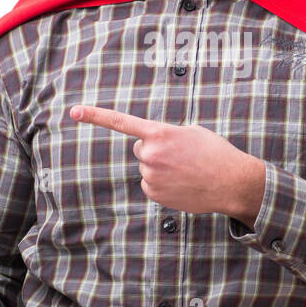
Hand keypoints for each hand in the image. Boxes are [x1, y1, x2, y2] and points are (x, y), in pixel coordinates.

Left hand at [70, 104, 265, 221]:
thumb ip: (166, 134)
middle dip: (155, 150)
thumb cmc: (215, 153)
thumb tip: (152, 145)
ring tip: (186, 170)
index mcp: (159, 133)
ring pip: (147, 167)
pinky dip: (162, 184)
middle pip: (141, 148)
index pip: (121, 122)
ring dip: (161, 167)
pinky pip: (150, 184)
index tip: (74, 112)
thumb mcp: (191, 132)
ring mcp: (151, 175)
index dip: (95, 116)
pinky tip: (182, 184)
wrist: (231, 182)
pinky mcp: (155, 194)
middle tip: (180, 155)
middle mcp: (151, 154)